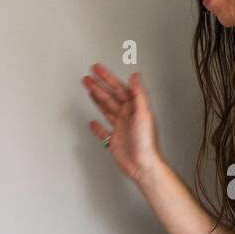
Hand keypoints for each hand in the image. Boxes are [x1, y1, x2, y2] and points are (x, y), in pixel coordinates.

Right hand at [82, 62, 162, 183]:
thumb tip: (136, 76)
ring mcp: (120, 128)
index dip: (107, 77)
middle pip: (110, 96)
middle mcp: (127, 116)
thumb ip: (139, 94)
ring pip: (106, 109)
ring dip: (96, 98)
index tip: (98, 68)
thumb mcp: (143, 114)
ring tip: (87, 88)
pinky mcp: (114, 140)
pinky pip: (103, 131)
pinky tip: (92, 122)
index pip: (119, 88)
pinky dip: (97, 126)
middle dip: (99, 85)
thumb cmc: (146, 142)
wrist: (143, 165)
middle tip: (88, 75)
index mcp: (134, 108)